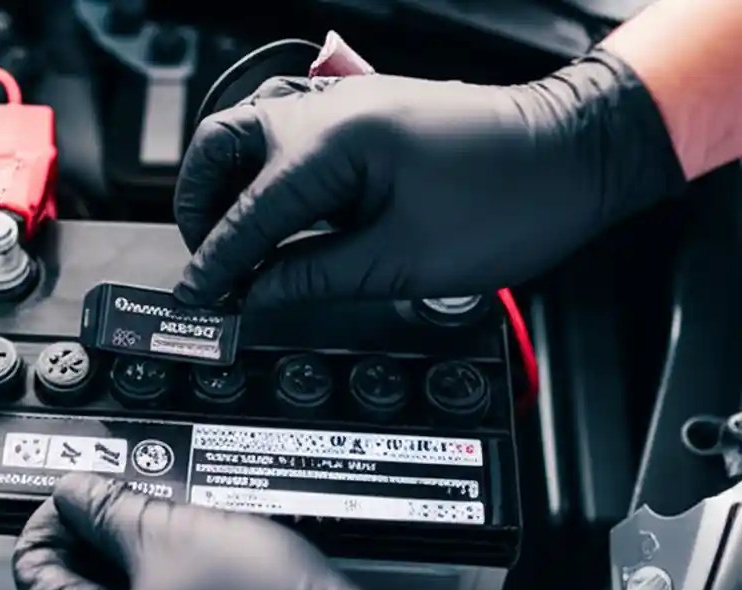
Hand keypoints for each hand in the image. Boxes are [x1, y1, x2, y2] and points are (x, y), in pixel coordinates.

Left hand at [13, 474, 464, 589]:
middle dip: (92, 531)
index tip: (73, 488)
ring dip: (132, 550)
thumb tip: (74, 492)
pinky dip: (167, 577)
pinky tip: (193, 544)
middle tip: (118, 490)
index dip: (47, 521)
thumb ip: (108, 509)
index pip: (35, 578)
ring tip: (162, 509)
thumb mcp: (169, 535)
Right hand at [172, 49, 684, 307]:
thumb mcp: (402, 260)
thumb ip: (313, 277)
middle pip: (222, 146)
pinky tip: (279, 223)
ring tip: (237, 247)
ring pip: (250, 135)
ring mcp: (344, 107)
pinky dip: (267, 179)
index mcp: (333, 142)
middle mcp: (328, 111)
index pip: (247, 211)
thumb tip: (255, 296)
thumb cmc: (510, 200)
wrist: (575, 155)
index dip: (215, 263)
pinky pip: (288, 140)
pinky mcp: (363, 118)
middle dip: (201, 207)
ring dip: (230, 188)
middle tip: (209, 264)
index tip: (196, 300)